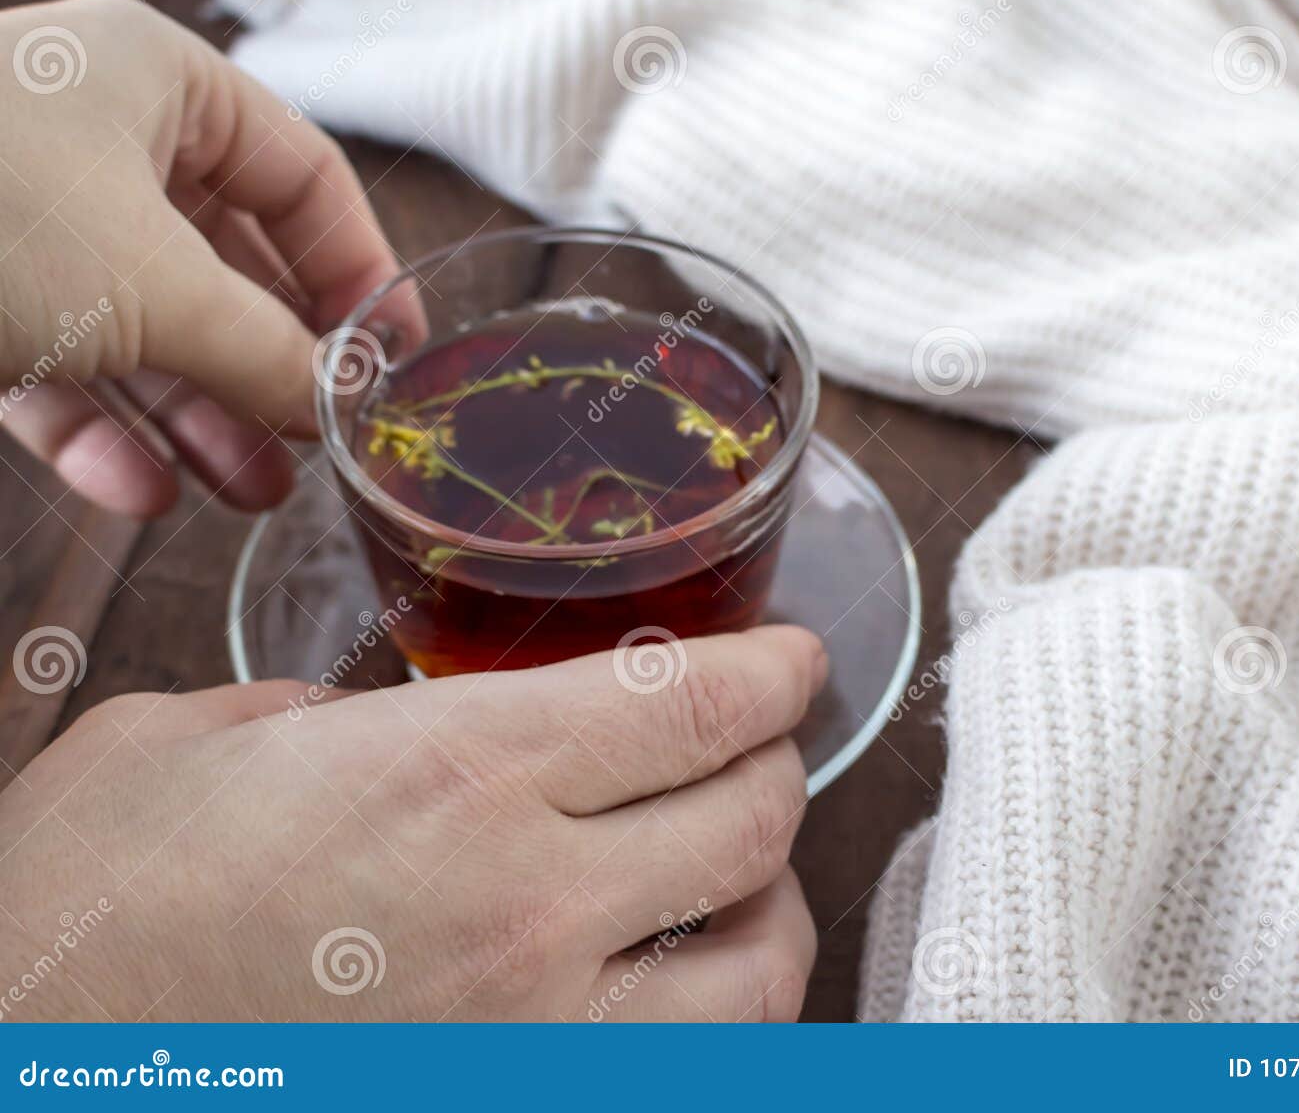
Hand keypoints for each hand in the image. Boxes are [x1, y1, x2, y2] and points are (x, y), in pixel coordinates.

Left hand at [0, 0, 406, 516]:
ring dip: (199, 416)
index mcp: (159, 87)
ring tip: (253, 493)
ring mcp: (26, 221)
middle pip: (225, 266)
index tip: (391, 361)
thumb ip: (271, 350)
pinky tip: (143, 492)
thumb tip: (341, 403)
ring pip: (144, 326)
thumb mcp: (159, 287)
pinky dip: (102, 430)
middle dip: (270, 369)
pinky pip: (58, 364)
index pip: (303, 179)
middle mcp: (96, 143)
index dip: (358, 273)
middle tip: (316, 446)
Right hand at [0, 626, 823, 1020]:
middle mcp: (523, 905)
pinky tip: (685, 989)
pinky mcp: (520, 1109)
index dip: (776, 668)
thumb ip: (345, 712)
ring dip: (775, 905)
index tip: (793, 659)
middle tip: (764, 743)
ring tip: (749, 875)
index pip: (696, 700)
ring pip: (760, 970)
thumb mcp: (203, 740)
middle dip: (778, 763)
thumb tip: (407, 713)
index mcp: (454, 770)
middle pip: (753, 817)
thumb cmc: (80, 910)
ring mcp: (534, 1036)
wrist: (24, 1060)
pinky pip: (683, 1072)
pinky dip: (716, 1021)